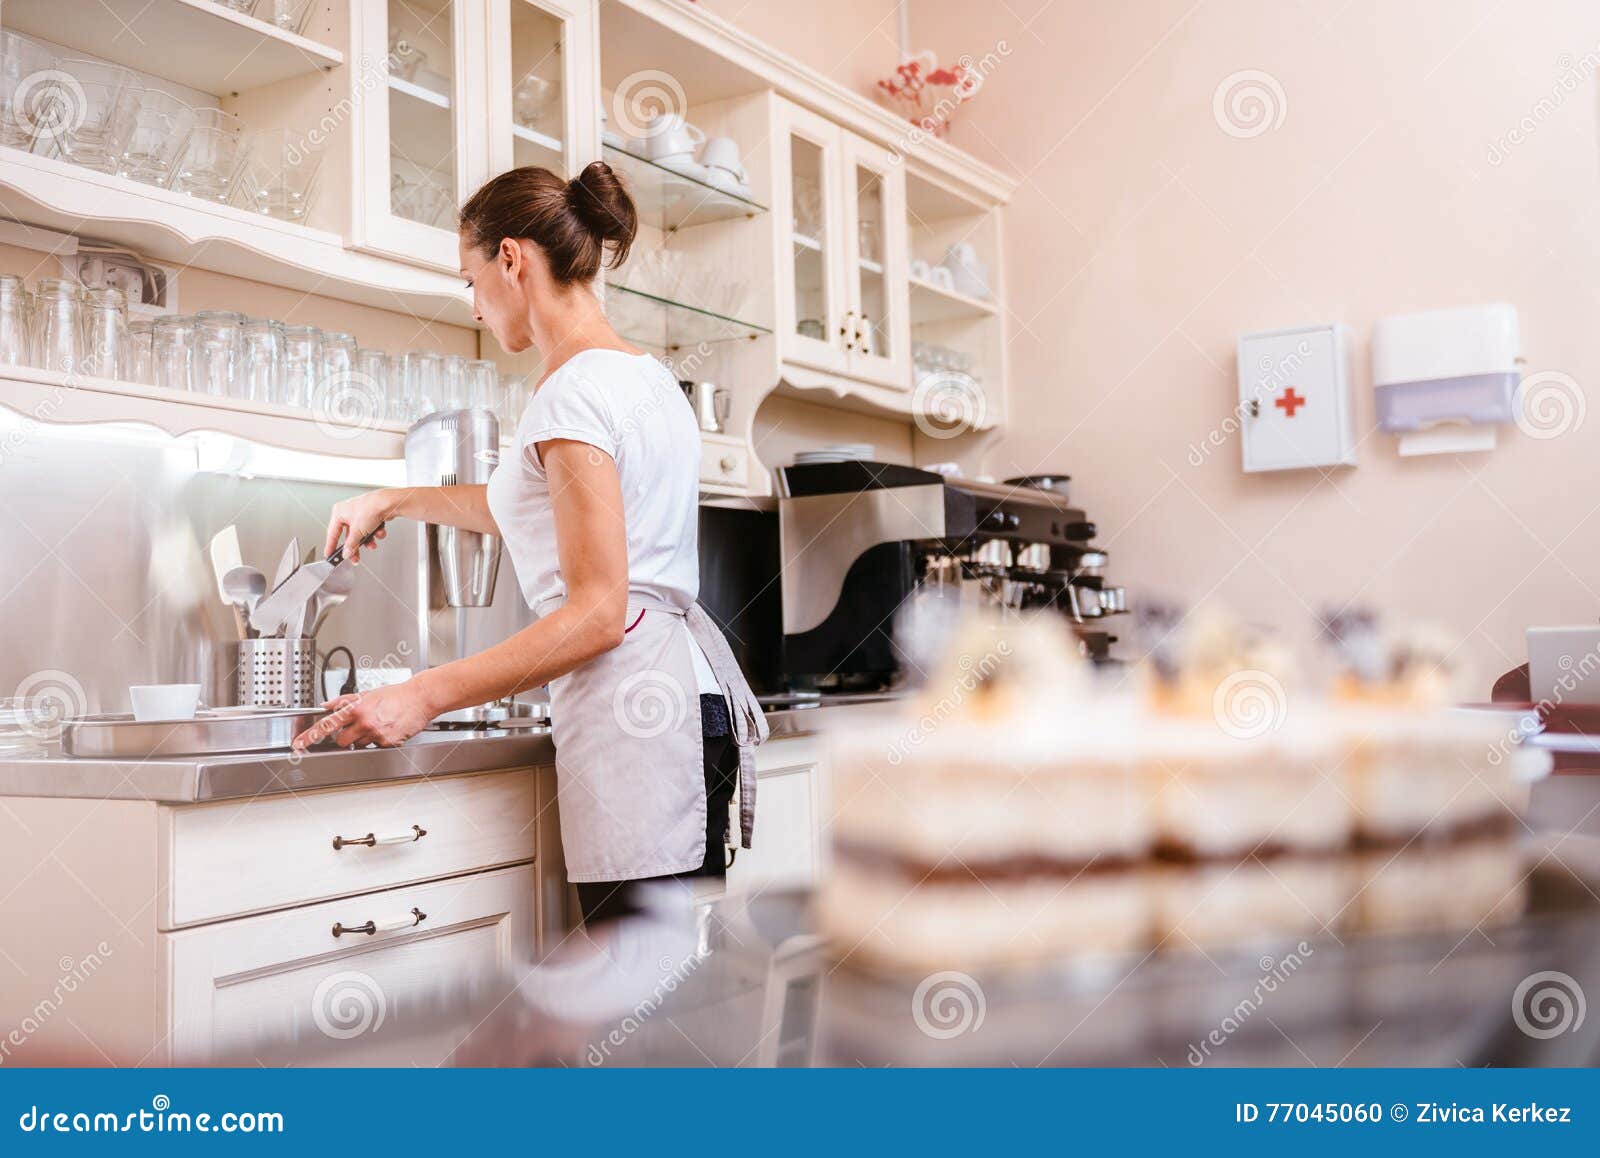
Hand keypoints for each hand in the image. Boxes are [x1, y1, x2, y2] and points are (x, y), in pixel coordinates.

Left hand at [292, 681, 436, 749]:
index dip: (310, 736)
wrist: (420, 698)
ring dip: (364, 738)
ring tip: (378, 724)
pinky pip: (376, 746)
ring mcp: (376, 734)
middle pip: (341, 741)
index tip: (299, 743)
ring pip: (359, 745)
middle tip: (357, 727)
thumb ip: (344, 700)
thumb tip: (326, 705)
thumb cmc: (397, 694)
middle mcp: (364, 722)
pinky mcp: (387, 743)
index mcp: (356, 708)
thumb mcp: (367, 693)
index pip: (327, 725)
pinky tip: (388, 728)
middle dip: (346, 737)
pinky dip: (379, 740)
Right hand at [324, 489, 394, 562]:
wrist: (389, 503)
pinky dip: (375, 533)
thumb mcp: (357, 531)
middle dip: (355, 547)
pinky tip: (379, 532)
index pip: (332, 533)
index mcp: (339, 512)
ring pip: (361, 534)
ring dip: (368, 541)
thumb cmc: (370, 508)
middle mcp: (348, 512)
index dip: (331, 546)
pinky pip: (370, 529)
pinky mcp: (371, 516)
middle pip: (349, 536)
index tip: (330, 555)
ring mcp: (360, 514)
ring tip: (372, 545)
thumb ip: (351, 545)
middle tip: (356, 558)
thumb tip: (346, 553)